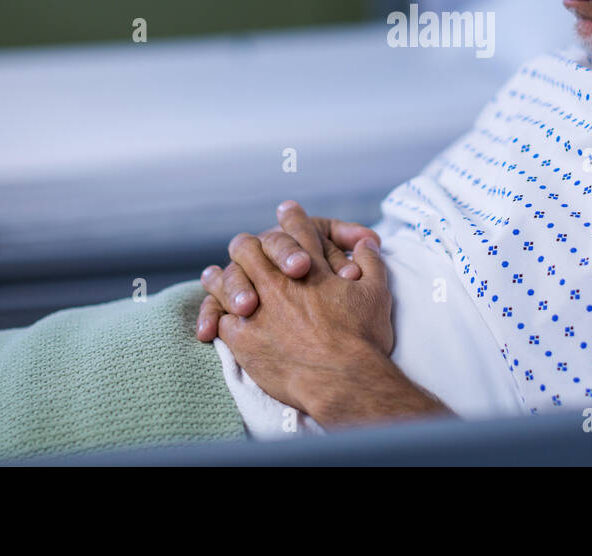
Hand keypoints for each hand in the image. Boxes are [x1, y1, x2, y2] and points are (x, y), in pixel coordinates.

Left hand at [207, 202, 445, 425]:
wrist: (343, 381)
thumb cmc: (363, 338)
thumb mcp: (376, 292)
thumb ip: (370, 261)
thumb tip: (368, 243)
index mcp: (310, 265)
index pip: (297, 228)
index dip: (292, 216)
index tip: (286, 210)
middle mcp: (278, 281)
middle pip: (250, 247)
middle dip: (249, 245)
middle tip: (248, 247)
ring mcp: (257, 308)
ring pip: (226, 280)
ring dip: (222, 277)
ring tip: (214, 275)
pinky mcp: (243, 339)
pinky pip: (220, 318)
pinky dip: (217, 316)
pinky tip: (216, 319)